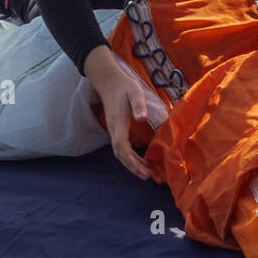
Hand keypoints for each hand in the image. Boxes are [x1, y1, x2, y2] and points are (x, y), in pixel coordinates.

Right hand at [84, 45, 152, 179]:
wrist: (109, 81)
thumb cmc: (124, 86)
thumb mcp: (135, 92)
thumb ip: (139, 105)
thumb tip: (142, 119)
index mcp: (118, 123)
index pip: (121, 147)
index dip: (131, 161)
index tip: (143, 170)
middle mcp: (114, 130)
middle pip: (120, 154)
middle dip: (132, 167)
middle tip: (148, 176)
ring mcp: (114, 130)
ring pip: (120, 152)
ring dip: (132, 164)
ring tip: (146, 172)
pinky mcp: (117, 129)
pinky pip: (122, 148)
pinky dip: (131, 157)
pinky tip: (141, 160)